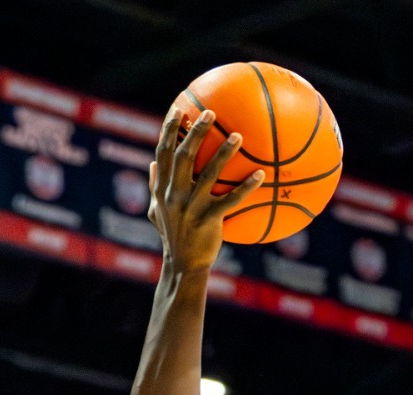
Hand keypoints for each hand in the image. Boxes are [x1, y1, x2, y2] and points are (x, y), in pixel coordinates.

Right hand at [150, 109, 263, 275]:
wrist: (182, 264)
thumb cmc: (172, 235)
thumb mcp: (156, 212)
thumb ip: (155, 186)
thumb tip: (152, 162)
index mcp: (162, 189)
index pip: (162, 153)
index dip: (169, 131)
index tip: (178, 111)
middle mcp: (174, 195)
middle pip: (184, 156)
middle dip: (196, 132)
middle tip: (210, 113)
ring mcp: (191, 207)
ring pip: (209, 174)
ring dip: (224, 152)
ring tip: (238, 135)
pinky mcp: (209, 220)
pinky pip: (231, 200)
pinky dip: (247, 187)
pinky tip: (261, 175)